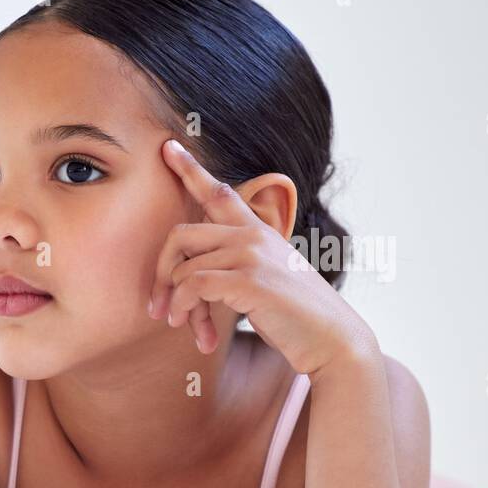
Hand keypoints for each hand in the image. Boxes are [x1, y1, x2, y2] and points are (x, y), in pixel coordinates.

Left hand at [148, 138, 375, 376]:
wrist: (332, 339)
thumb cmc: (295, 316)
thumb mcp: (266, 278)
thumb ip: (234, 264)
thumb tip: (190, 274)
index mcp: (258, 230)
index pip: (219, 192)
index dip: (189, 169)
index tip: (167, 148)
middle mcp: (253, 235)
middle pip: (180, 235)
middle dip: (161, 272)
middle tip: (156, 305)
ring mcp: (251, 255)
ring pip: (183, 268)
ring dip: (175, 302)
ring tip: (181, 325)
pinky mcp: (248, 280)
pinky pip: (193, 287)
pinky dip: (185, 308)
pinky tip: (195, 331)